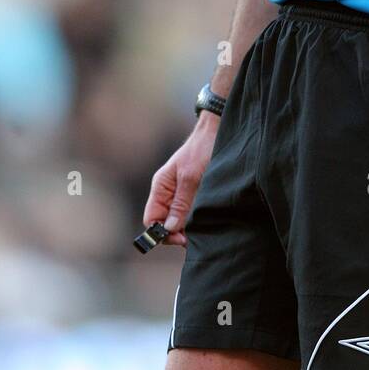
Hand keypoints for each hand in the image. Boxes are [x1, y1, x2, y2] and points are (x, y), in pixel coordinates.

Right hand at [142, 112, 219, 246]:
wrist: (217, 131)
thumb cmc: (202, 149)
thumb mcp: (191, 177)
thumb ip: (181, 203)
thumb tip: (170, 227)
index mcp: (160, 187)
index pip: (151, 219)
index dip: (161, 232)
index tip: (180, 238)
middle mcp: (167, 193)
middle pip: (164, 223)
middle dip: (177, 233)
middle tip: (194, 237)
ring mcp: (180, 194)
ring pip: (178, 220)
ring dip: (188, 227)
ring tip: (203, 228)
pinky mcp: (194, 194)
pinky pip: (189, 213)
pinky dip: (195, 219)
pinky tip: (207, 219)